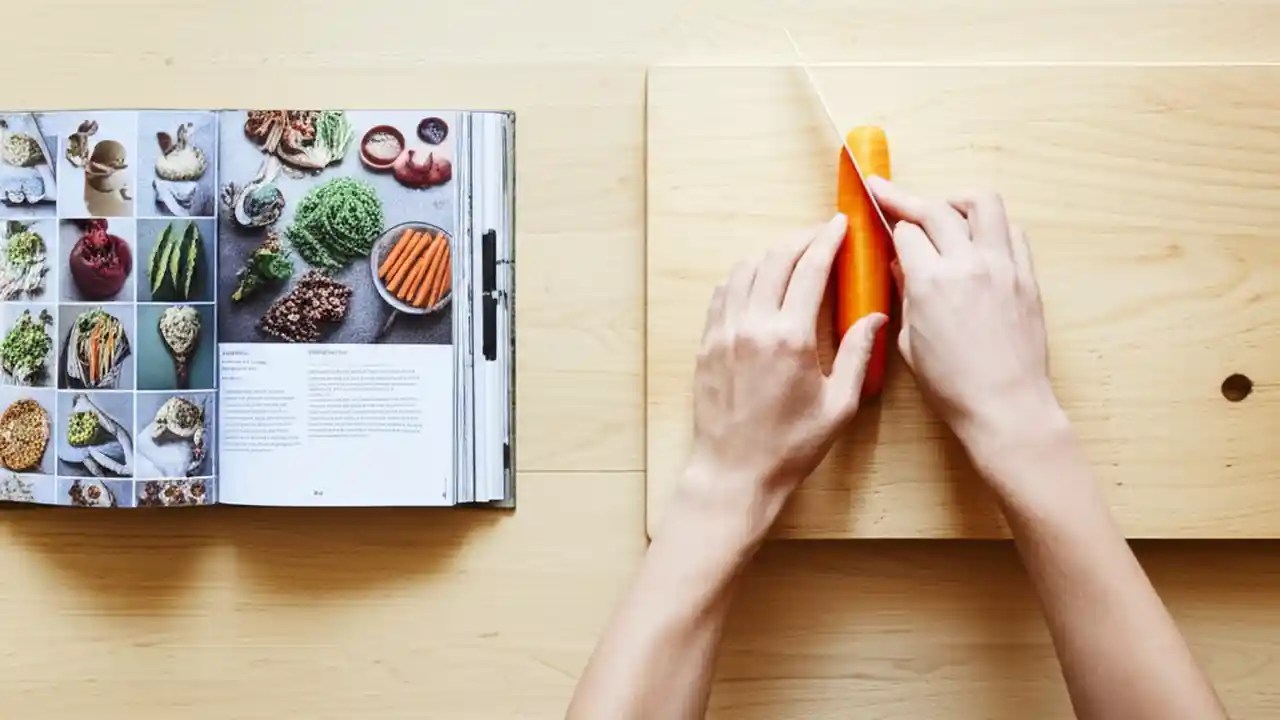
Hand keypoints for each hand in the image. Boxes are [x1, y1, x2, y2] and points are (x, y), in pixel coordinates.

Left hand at [680, 214, 885, 538]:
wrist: (734, 474)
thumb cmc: (790, 447)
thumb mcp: (839, 405)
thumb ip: (858, 355)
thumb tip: (877, 317)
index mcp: (791, 339)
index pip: (810, 270)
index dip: (827, 240)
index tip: (840, 225)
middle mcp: (753, 327)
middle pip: (776, 259)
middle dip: (801, 240)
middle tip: (821, 235)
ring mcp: (725, 334)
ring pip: (745, 271)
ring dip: (770, 255)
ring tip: (792, 257)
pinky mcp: (707, 345)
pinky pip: (722, 295)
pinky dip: (742, 278)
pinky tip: (757, 282)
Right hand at [866, 177, 1067, 466]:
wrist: (1005, 406)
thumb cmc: (952, 385)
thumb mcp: (909, 342)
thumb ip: (905, 295)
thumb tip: (902, 267)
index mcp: (931, 283)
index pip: (905, 231)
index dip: (887, 223)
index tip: (877, 214)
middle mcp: (968, 264)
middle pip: (934, 208)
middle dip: (905, 198)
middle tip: (887, 193)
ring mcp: (1002, 267)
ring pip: (982, 203)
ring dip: (956, 201)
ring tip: (943, 211)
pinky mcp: (1026, 277)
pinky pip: (1011, 232)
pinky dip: (991, 227)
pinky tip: (978, 241)